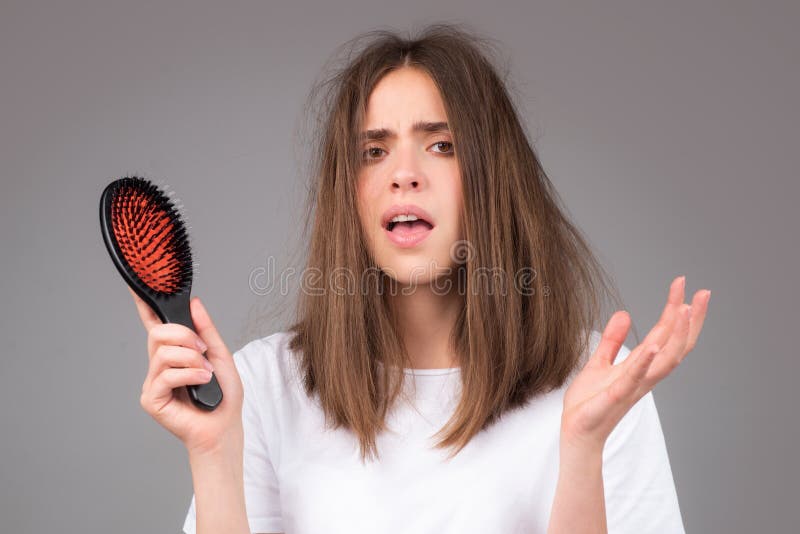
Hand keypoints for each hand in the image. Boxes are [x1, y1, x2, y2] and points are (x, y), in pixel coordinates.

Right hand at [129, 287, 244, 456]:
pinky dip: (189, 375)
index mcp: (173, 353)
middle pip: (159, 333)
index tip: (138, 285)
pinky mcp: (151, 399)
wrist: (224, 427)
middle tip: (203, 352)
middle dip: (185, 337)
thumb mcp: (219, 355)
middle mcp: (159, 365)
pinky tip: (202, 383)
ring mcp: (153, 382)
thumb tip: (195, 303)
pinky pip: (166, 374)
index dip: (144, 304)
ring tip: (206, 374)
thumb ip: (206, 330)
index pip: (154, 323)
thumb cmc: (223, 396)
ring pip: (163, 353)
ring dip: (192, 360)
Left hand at [560, 276, 710, 453]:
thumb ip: (612, 341)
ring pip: (663, 361)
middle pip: (676, 345)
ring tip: (684, 310)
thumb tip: (624, 313)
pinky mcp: (614, 396)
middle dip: (690, 320)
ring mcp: (632, 387)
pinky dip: (644, 362)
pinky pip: (633, 378)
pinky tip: (652, 345)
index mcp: (641, 366)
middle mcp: (644, 376)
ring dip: (675, 335)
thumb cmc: (589, 403)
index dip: (676, 311)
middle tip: (702, 292)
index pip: (665, 335)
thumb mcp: (599, 363)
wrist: (577, 434)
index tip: (684, 286)